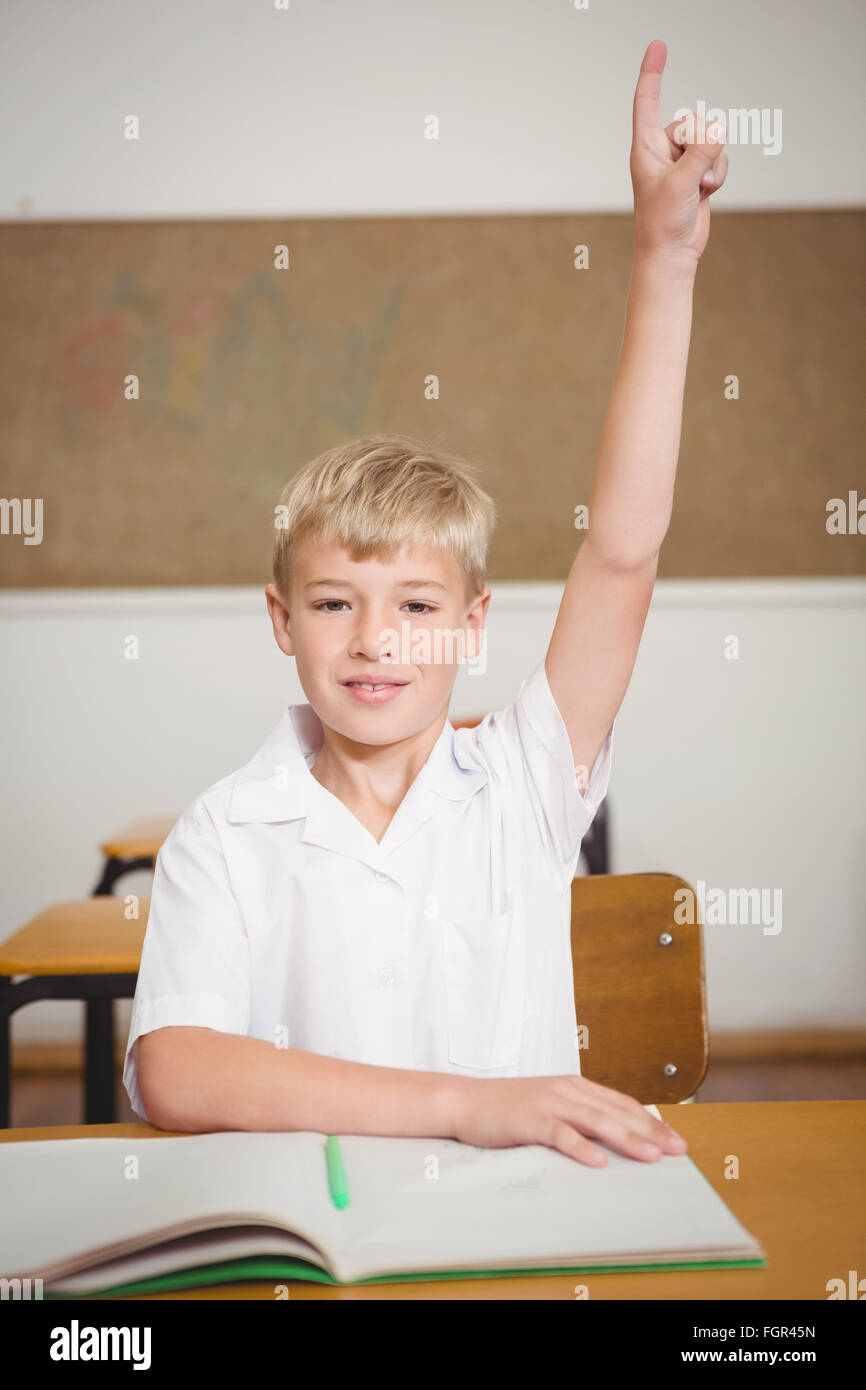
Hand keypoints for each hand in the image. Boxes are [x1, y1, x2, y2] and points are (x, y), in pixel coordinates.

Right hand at [449, 1073, 687, 1165]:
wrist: (466, 1101)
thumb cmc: (509, 1109)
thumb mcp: (550, 1106)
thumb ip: (578, 1116)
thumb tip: (612, 1140)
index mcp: (575, 1086)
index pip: (622, 1104)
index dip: (651, 1121)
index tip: (675, 1140)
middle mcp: (568, 1090)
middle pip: (617, 1112)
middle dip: (651, 1131)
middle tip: (677, 1150)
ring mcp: (549, 1102)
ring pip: (597, 1121)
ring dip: (627, 1139)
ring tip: (651, 1157)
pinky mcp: (530, 1118)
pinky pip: (561, 1133)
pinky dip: (581, 1147)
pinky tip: (598, 1161)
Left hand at [630, 38, 728, 267]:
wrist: (672, 254)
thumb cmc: (663, 223)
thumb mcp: (680, 184)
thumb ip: (700, 152)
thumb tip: (717, 128)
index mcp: (645, 148)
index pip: (647, 102)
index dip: (652, 73)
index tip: (657, 45)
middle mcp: (662, 150)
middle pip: (692, 121)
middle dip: (701, 146)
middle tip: (692, 177)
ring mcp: (681, 161)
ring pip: (710, 139)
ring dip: (712, 164)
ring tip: (699, 189)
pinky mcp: (697, 172)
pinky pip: (719, 156)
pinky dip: (718, 173)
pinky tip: (707, 193)